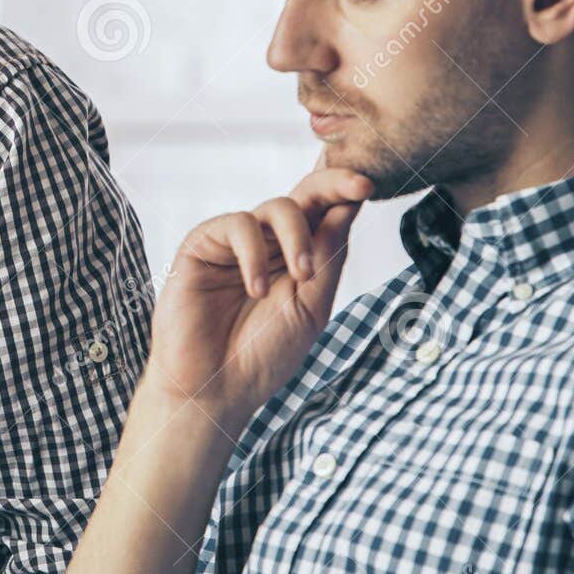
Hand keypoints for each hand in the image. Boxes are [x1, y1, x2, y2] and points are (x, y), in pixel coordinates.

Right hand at [143, 165, 372, 426]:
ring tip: (302, 277)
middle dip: (334, 184)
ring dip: (298, 237)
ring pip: (276, 207)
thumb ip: (329, 256)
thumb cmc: (262, 355)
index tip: (371, 185)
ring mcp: (235, 243)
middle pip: (305, 194)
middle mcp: (268, 243)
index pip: (325, 211)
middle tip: (360, 187)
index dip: (347, 191)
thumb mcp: (311, 306)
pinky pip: (238, 225)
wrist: (215, 388)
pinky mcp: (202, 245)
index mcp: (297, 256)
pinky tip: (256, 289)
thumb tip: (350, 205)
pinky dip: (254, 254)